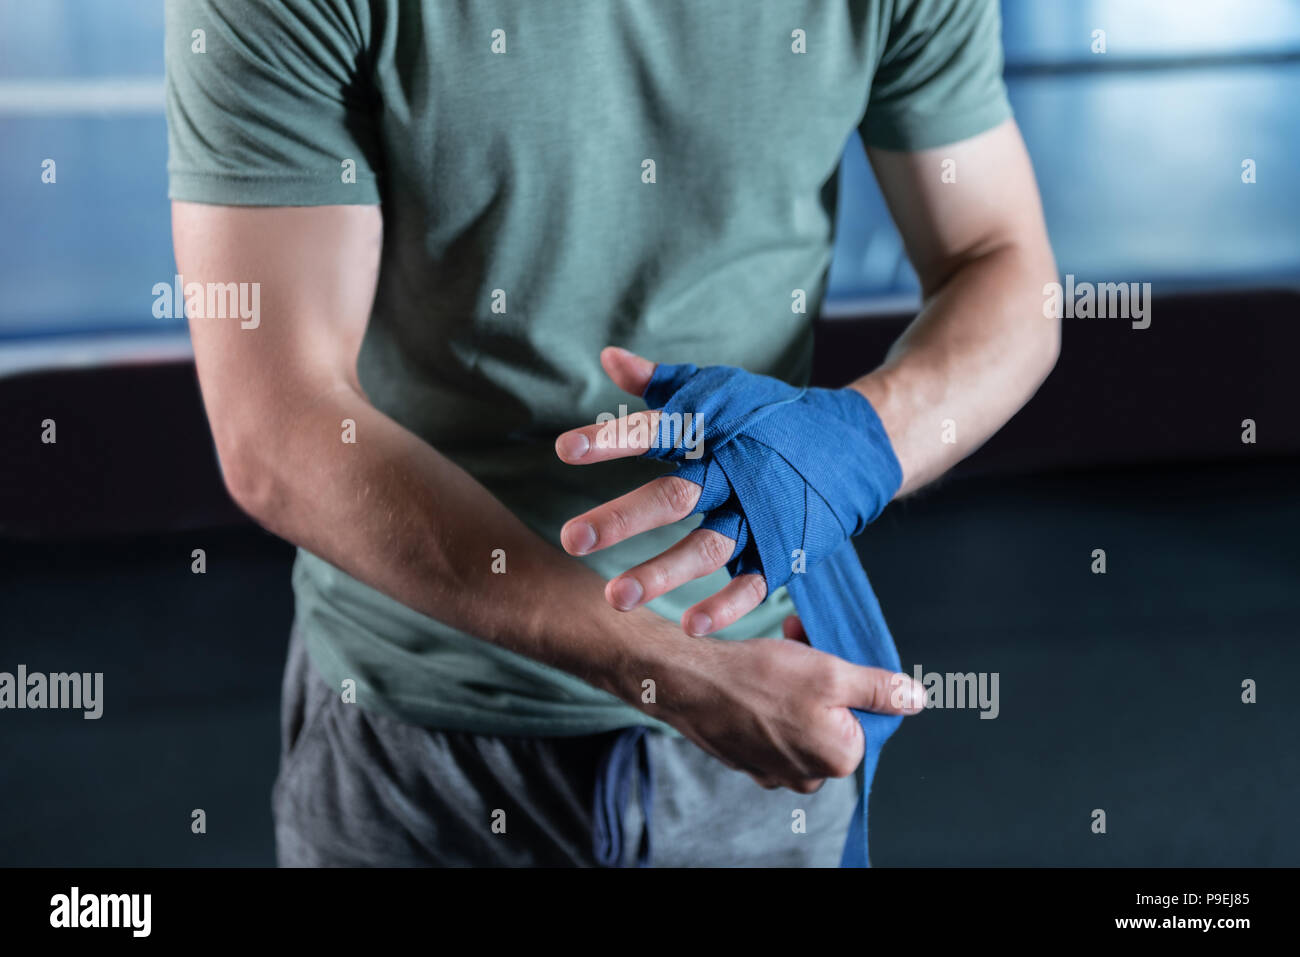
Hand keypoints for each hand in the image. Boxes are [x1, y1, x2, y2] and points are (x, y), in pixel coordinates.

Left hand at [556, 347, 764, 634]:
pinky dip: (727, 606)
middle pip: (675, 496)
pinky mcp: (782, 550)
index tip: (565, 449)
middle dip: (622, 519)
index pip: (659, 430)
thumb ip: (662, 383)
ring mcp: (760, 515)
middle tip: (571, 538)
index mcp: (715, 430)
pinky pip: (754, 583)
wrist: (853, 444)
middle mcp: (735, 473)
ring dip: (662, 572)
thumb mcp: (720, 393)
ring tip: (614, 596)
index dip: (613, 439)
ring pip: (708, 547)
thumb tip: (609, 357)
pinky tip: (690, 627)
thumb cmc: (768, 418)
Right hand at [652, 614, 924, 791]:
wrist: (688, 683)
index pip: (867, 716)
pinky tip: (756, 676)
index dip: (851, 677)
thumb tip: (917, 699)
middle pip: (835, 717)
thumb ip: (880, 689)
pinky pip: (775, 727)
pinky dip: (772, 700)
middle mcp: (808, 775)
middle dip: (824, 677)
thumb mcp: (831, 673)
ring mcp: (775, 769)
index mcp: (838, 759)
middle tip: (802, 641)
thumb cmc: (757, 678)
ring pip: (804, 719)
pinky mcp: (749, 758)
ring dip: (799, 683)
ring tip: (779, 650)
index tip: (829, 651)